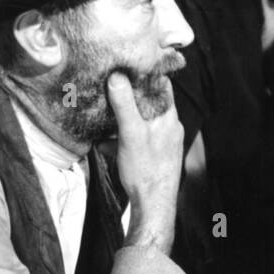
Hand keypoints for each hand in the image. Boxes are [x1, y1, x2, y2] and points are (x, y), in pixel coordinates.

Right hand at [107, 72, 182, 253]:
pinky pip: (138, 141)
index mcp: (169, 118)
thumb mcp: (131, 134)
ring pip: (142, 123)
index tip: (127, 67)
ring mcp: (164, 143)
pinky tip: (106, 145)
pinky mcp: (156, 157)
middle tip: (108, 93)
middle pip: (149, 104)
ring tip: (103, 120)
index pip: (161, 86)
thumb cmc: (145, 169)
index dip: (145, 75)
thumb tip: (117, 77)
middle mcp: (170, 128)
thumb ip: (124, 105)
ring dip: (123, 122)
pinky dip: (123, 140)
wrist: (153, 205)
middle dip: (129, 100)